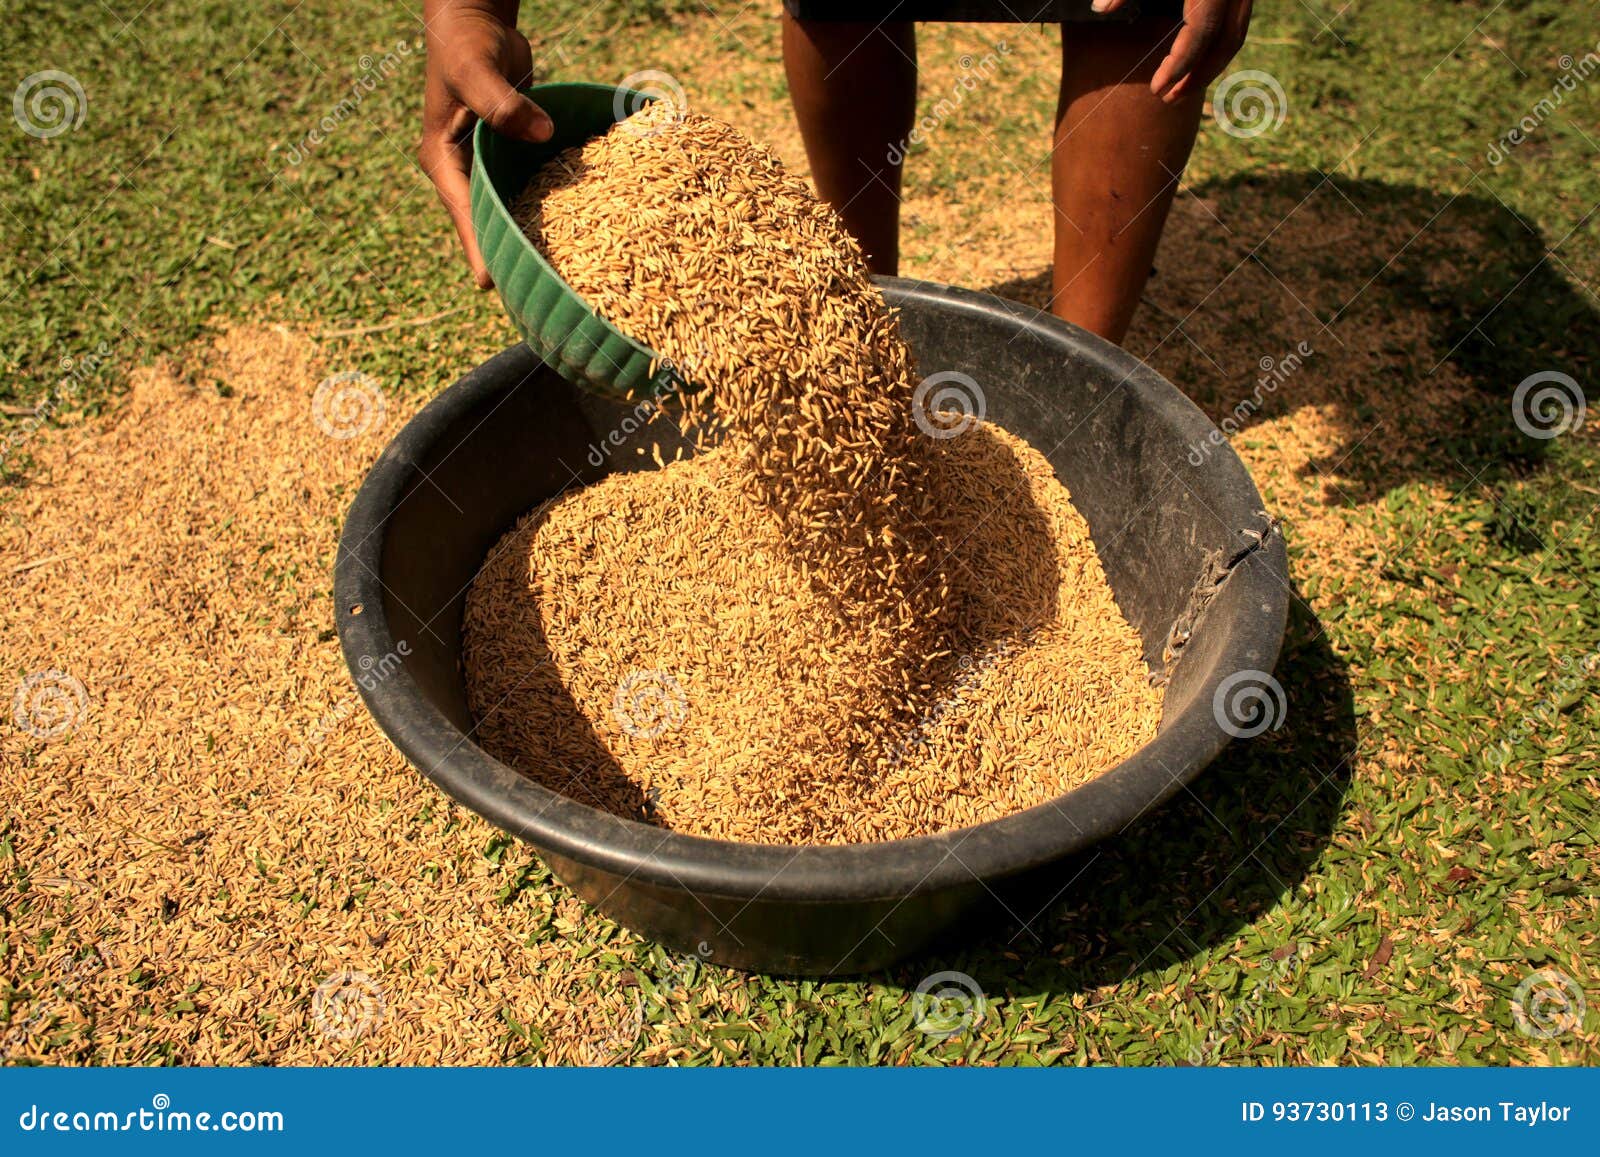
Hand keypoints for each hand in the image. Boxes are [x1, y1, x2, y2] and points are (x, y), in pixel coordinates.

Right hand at [419, 0, 553, 287]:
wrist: (476, 20)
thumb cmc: (466, 43)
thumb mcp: (476, 71)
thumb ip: (503, 103)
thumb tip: (542, 133)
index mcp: (443, 160)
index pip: (462, 211)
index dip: (477, 245)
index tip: (490, 282)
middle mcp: (464, 170)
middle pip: (487, 219)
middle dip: (508, 250)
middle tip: (533, 292)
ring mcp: (488, 164)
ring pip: (511, 206)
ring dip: (533, 232)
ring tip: (560, 272)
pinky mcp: (512, 153)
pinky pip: (531, 184)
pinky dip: (551, 201)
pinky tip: (582, 226)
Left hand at [1095, 0, 1253, 103]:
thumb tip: (1099, 9)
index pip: (1201, 32)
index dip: (1180, 65)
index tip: (1156, 89)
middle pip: (1228, 40)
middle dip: (1199, 74)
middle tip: (1167, 99)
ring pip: (1236, 32)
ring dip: (1210, 65)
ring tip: (1178, 89)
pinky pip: (1235, 19)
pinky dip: (1215, 44)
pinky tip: (1191, 59)